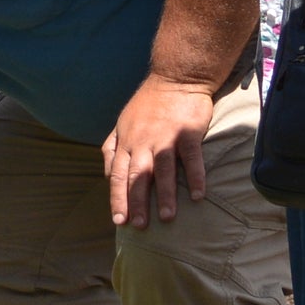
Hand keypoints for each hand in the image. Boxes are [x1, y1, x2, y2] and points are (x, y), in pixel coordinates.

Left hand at [102, 78, 217, 227]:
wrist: (176, 77)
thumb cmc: (150, 103)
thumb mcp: (122, 122)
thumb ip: (113, 147)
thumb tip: (106, 174)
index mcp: (126, 141)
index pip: (117, 174)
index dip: (117, 197)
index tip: (119, 220)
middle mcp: (142, 141)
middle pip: (137, 176)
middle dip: (137, 203)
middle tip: (140, 226)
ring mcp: (165, 137)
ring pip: (162, 170)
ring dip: (165, 195)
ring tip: (168, 218)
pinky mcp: (186, 132)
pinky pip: (191, 159)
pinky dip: (195, 178)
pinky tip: (198, 196)